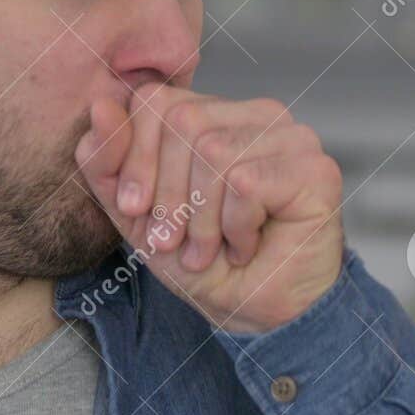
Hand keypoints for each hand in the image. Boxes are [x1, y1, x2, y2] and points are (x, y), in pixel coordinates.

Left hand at [74, 87, 344, 333]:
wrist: (256, 315)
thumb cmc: (203, 261)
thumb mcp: (135, 214)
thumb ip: (109, 162)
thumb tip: (99, 106)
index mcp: (213, 113)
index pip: (154, 100)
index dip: (134, 158)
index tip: (137, 211)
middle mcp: (255, 114)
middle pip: (182, 121)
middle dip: (167, 194)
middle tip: (176, 241)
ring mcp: (292, 137)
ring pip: (214, 151)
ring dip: (201, 220)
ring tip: (211, 249)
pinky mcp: (315, 169)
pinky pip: (247, 182)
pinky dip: (235, 228)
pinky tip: (246, 246)